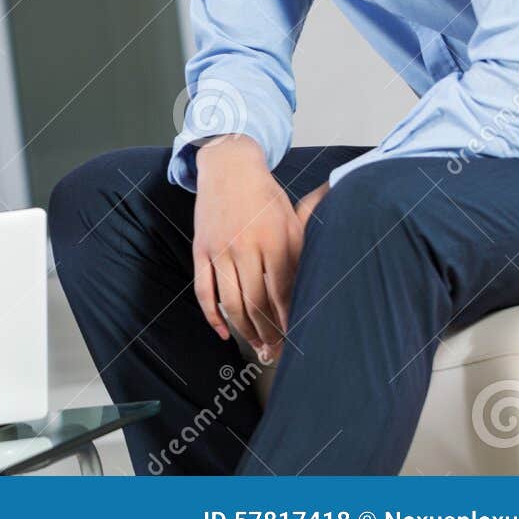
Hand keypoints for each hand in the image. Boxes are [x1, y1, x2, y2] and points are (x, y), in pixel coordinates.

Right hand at [192, 135, 300, 363]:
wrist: (229, 166)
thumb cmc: (266, 195)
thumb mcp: (293, 219)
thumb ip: (302, 253)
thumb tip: (317, 288)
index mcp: (274, 239)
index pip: (283, 292)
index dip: (290, 319)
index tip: (298, 339)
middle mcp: (245, 246)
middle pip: (257, 303)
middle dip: (270, 333)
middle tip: (278, 352)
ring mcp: (219, 249)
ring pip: (231, 302)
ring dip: (245, 330)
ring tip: (258, 347)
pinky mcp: (200, 250)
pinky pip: (204, 290)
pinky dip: (212, 315)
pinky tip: (224, 332)